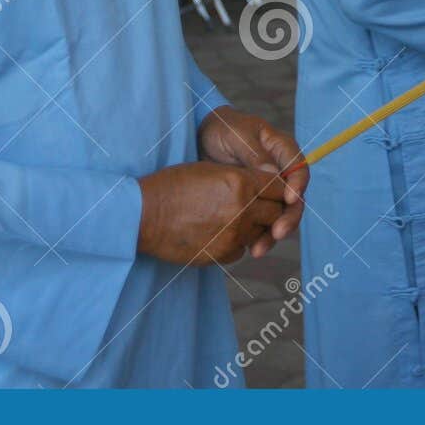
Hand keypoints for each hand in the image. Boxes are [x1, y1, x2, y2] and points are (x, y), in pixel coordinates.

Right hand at [136, 161, 285, 265]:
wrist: (144, 215)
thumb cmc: (172, 186)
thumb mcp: (210, 170)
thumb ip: (241, 177)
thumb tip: (263, 181)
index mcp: (241, 183)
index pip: (280, 187)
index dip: (279, 188)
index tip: (273, 190)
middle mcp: (242, 209)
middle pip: (276, 212)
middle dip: (270, 208)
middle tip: (258, 205)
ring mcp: (234, 235)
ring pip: (260, 232)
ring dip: (253, 226)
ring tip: (232, 217)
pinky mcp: (222, 255)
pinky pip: (242, 249)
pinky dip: (236, 243)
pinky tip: (219, 233)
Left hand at [198, 106, 306, 256]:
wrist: (201, 138)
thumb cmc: (222, 129)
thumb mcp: (237, 134)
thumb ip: (254, 153)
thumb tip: (274, 174)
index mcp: (282, 149)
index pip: (299, 168)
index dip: (298, 185)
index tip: (289, 199)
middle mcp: (281, 172)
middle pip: (294, 198)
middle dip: (288, 218)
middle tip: (277, 233)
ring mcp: (270, 190)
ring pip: (280, 215)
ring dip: (273, 233)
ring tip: (259, 250)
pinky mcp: (256, 203)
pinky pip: (263, 222)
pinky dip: (258, 236)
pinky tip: (250, 249)